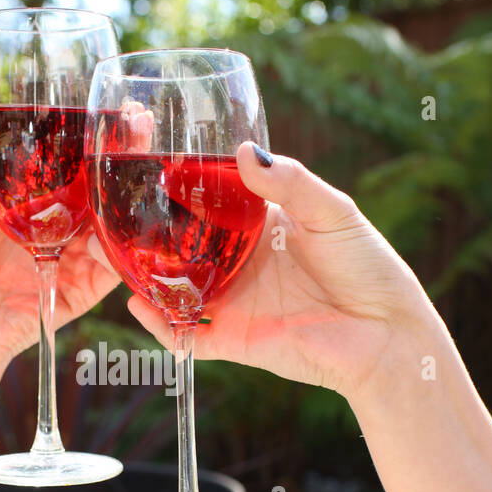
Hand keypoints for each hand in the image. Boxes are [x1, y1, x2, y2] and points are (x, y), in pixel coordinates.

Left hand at [0, 142, 117, 372]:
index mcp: (32, 207)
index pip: (70, 169)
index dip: (91, 143)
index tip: (111, 112)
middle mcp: (59, 230)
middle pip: (100, 192)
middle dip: (123, 161)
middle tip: (140, 127)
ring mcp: (74, 260)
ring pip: (111, 227)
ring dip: (127, 202)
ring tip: (138, 173)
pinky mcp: (81, 292)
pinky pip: (109, 271)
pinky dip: (114, 253)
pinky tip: (107, 236)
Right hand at [120, 145, 432, 403]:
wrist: (385, 334)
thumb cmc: (368, 267)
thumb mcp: (331, 211)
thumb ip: (287, 183)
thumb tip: (243, 152)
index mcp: (262, 226)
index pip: (210, 203)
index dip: (180, 187)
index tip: (146, 167)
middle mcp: (241, 262)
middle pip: (183, 244)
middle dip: (148, 231)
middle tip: (110, 208)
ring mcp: (233, 301)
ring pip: (175, 287)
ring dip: (144, 274)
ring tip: (106, 250)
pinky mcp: (232, 339)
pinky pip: (185, 334)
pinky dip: (158, 323)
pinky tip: (135, 302)